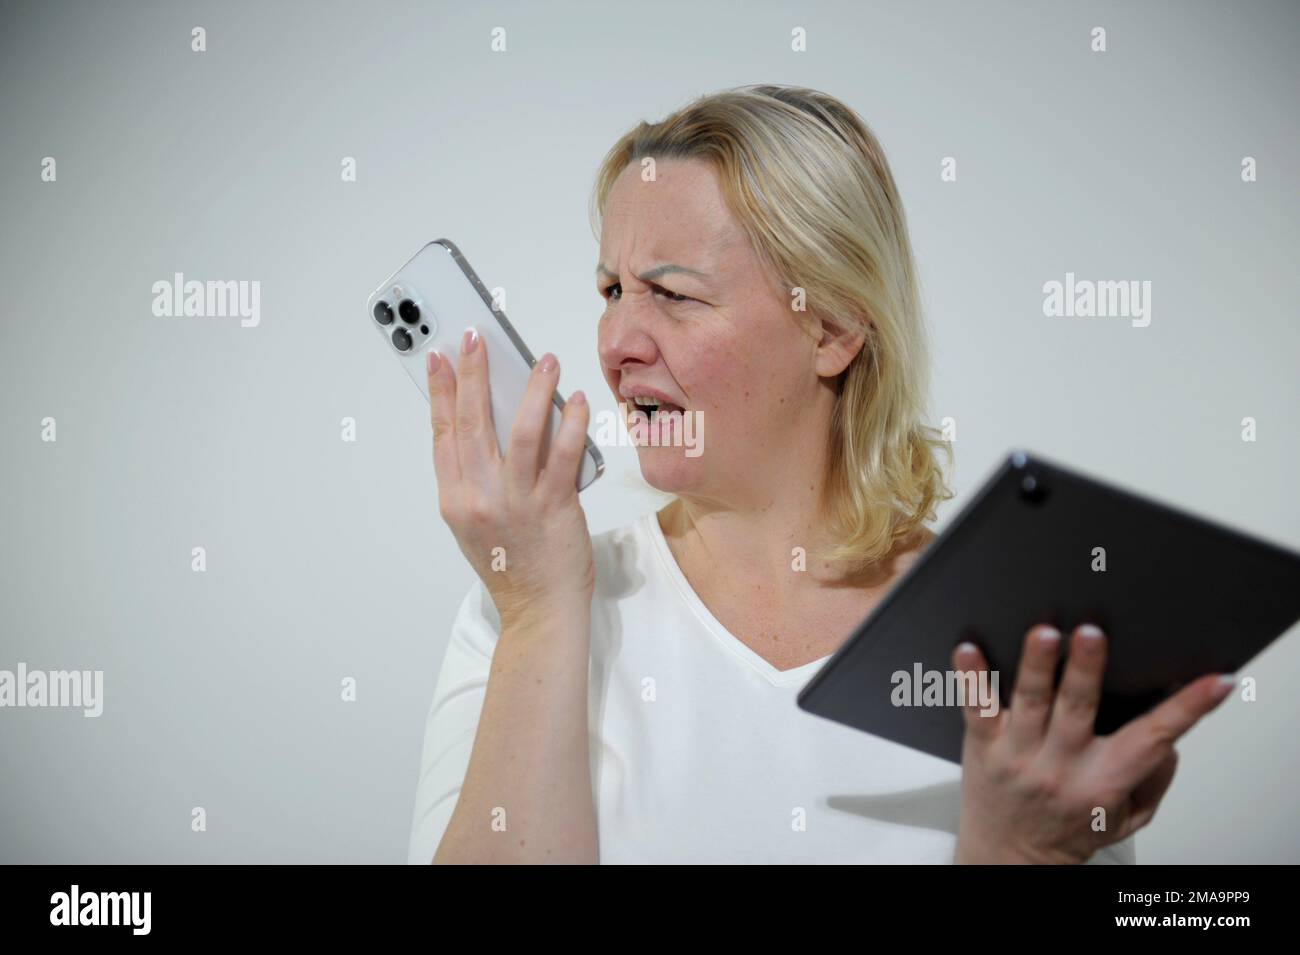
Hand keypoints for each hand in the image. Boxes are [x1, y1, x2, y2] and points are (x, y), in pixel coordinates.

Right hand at [427, 327, 595, 630]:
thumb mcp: (475, 522)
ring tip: (544, 361)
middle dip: (474, 373)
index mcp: (455, 500)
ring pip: (522, 430)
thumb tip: (490, 422)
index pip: (443, 433)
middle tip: (479, 338)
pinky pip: (564, 453)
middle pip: (473, 422)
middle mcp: (480, 497)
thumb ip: (476, 477)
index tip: (440, 356)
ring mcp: (517, 501)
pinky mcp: (555, 506)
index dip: (441, 391)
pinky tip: (576, 401)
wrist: (540, 610)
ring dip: (533, 389)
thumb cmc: (512, 565)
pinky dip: (571, 422)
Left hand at [951, 623, 1234, 863]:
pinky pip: (975, 710)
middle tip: (1093, 634)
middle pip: (1077, 709)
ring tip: (1044, 634)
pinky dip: (971, 679)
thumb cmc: (1068, 830)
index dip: (1187, 709)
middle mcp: (1061, 766)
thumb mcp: (1127, 818)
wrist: (1010, 858)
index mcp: (1104, 780)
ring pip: (1028, 702)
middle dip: (1087, 669)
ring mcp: (1019, 755)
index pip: (1153, 739)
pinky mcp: (983, 747)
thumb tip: (1170, 739)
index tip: (1213, 681)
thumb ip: (1153, 779)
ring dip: (1036, 665)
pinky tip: (967, 652)